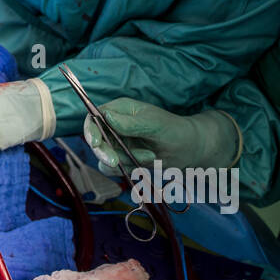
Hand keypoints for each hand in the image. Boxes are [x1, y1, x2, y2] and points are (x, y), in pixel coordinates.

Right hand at [84, 98, 239, 174]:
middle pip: (95, 139)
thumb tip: (106, 116)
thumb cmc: (174, 130)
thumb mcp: (153, 124)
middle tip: (117, 162)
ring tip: (150, 156)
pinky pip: (113, 169)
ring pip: (104, 157)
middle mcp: (114, 125)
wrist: (189, 150)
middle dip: (105, 152)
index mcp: (120, 110)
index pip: (94, 117)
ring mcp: (117, 143)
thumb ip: (130, 123)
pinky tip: (145, 163)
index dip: (91, 130)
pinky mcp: (122, 158)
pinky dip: (127, 169)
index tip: (96, 143)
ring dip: (125, 161)